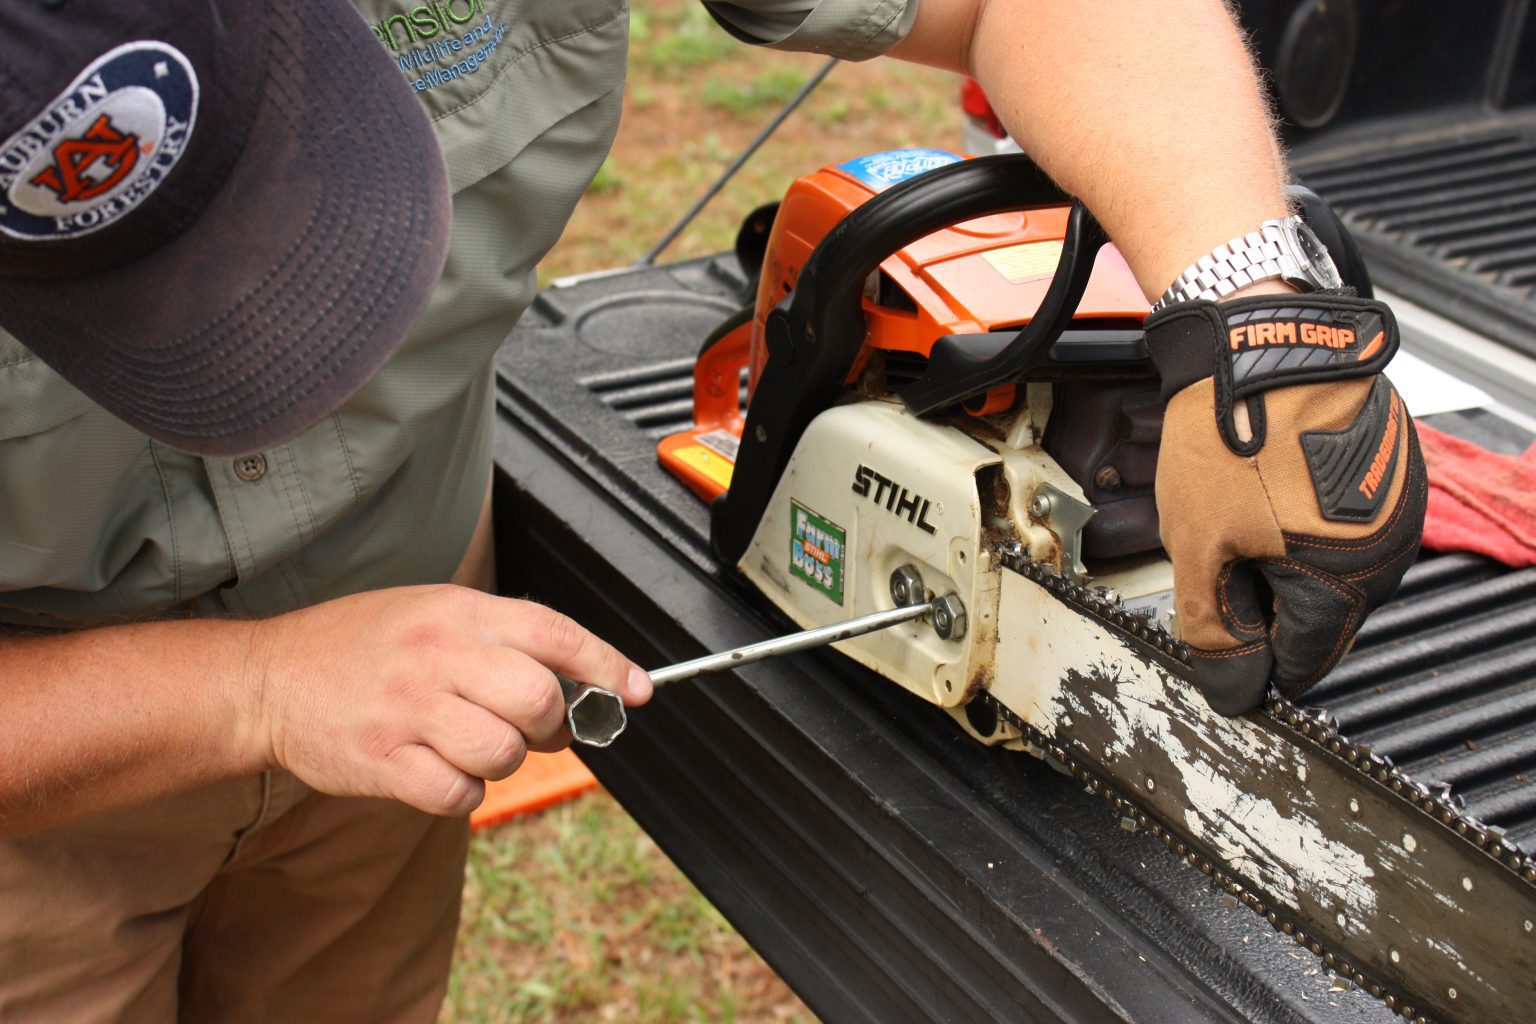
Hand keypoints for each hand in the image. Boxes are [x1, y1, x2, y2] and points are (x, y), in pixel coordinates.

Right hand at [243, 585, 650, 814]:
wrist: (268, 679)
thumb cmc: (362, 646)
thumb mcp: (432, 612)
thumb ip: (502, 638)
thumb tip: (582, 682)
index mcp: (458, 611)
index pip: (555, 633)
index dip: (607, 665)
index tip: (638, 691)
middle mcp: (437, 655)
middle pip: (539, 698)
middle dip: (550, 722)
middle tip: (529, 726)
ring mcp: (408, 709)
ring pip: (503, 751)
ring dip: (501, 760)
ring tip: (468, 744)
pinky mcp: (382, 762)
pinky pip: (458, 793)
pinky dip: (462, 792)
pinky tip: (437, 768)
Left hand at [1148, 293, 1427, 714]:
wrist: (1262, 342)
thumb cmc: (1232, 438)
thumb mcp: (1201, 547)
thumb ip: (1215, 628)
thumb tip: (1234, 690)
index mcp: (1346, 585)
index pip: (1303, 660)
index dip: (1252, 654)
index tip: (1220, 630)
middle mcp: (1389, 553)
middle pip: (1317, 612)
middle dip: (1263, 593)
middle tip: (1219, 544)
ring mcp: (1397, 505)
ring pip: (1328, 563)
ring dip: (1282, 552)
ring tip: (1240, 500)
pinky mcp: (1388, 466)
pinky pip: (1342, 516)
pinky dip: (1302, 510)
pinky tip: (1265, 477)